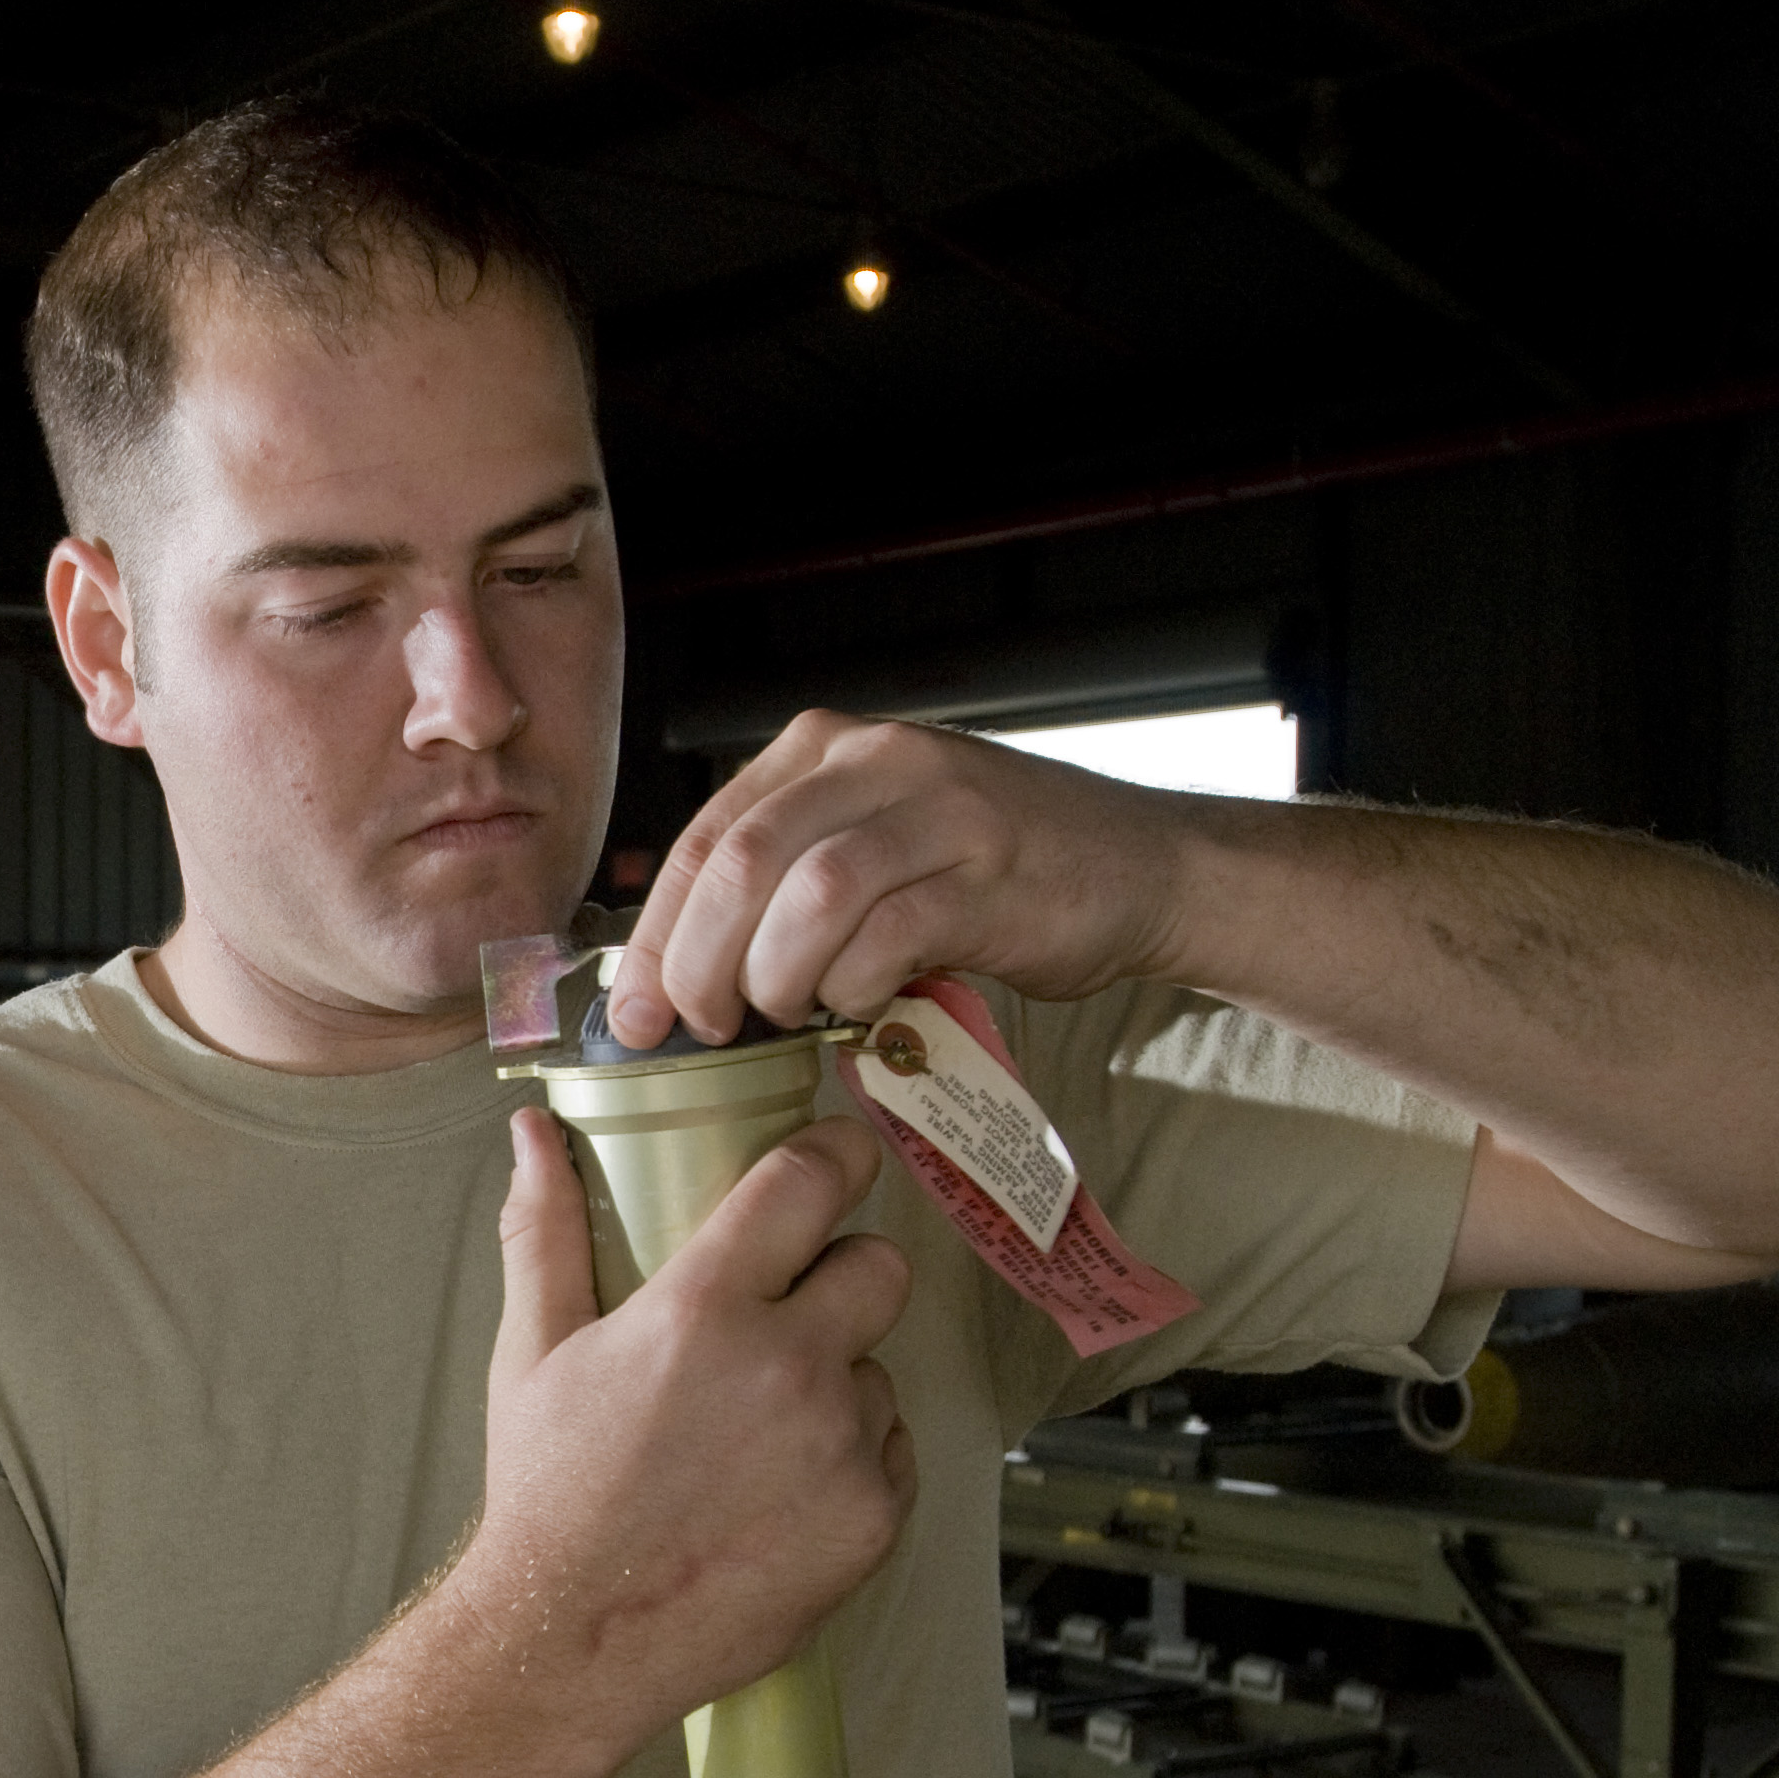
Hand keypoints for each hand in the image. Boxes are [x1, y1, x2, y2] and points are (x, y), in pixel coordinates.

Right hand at [471, 1108, 914, 1738]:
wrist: (574, 1637)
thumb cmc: (549, 1490)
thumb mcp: (535, 1352)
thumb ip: (544, 1231)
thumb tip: (534, 1134)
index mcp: (703, 1310)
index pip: (809, 1184)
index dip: (837, 1154)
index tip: (838, 1156)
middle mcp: (788, 1367)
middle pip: (881, 1266)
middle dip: (844, 1276)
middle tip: (790, 1315)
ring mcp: (842, 1445)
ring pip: (879, 1369)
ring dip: (837, 1383)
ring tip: (756, 1437)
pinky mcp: (874, 1516)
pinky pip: (890, 1451)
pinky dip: (849, 1460)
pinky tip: (780, 1492)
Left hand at [611, 711, 1198, 1047]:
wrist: (1141, 865)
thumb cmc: (987, 871)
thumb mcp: (869, 844)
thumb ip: (782, 883)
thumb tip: (679, 976)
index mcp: (823, 749)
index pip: (705, 838)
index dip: (658, 935)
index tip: (637, 1014)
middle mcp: (876, 760)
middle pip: (742, 861)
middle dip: (700, 961)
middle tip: (701, 1029)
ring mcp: (940, 810)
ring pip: (810, 894)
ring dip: (775, 975)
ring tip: (780, 1017)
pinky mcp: (991, 873)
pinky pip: (889, 934)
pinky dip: (853, 986)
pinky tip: (855, 1009)